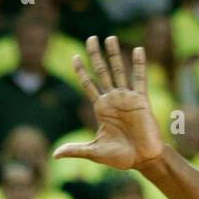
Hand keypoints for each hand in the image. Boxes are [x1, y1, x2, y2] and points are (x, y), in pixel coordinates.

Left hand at [54, 35, 164, 169]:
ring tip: (110, 37)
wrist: (143, 161)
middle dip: (95, 55)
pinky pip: (139, 79)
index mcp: (102, 109)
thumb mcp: (94, 152)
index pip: (88, 84)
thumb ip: (76, 150)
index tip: (75, 57)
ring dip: (114, 54)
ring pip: (119, 71)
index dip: (81, 71)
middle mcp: (113, 100)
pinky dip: (139, 64)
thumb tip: (55, 155)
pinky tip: (138, 49)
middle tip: (91, 38)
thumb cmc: (121, 158)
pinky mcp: (141, 100)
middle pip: (102, 72)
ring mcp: (127, 98)